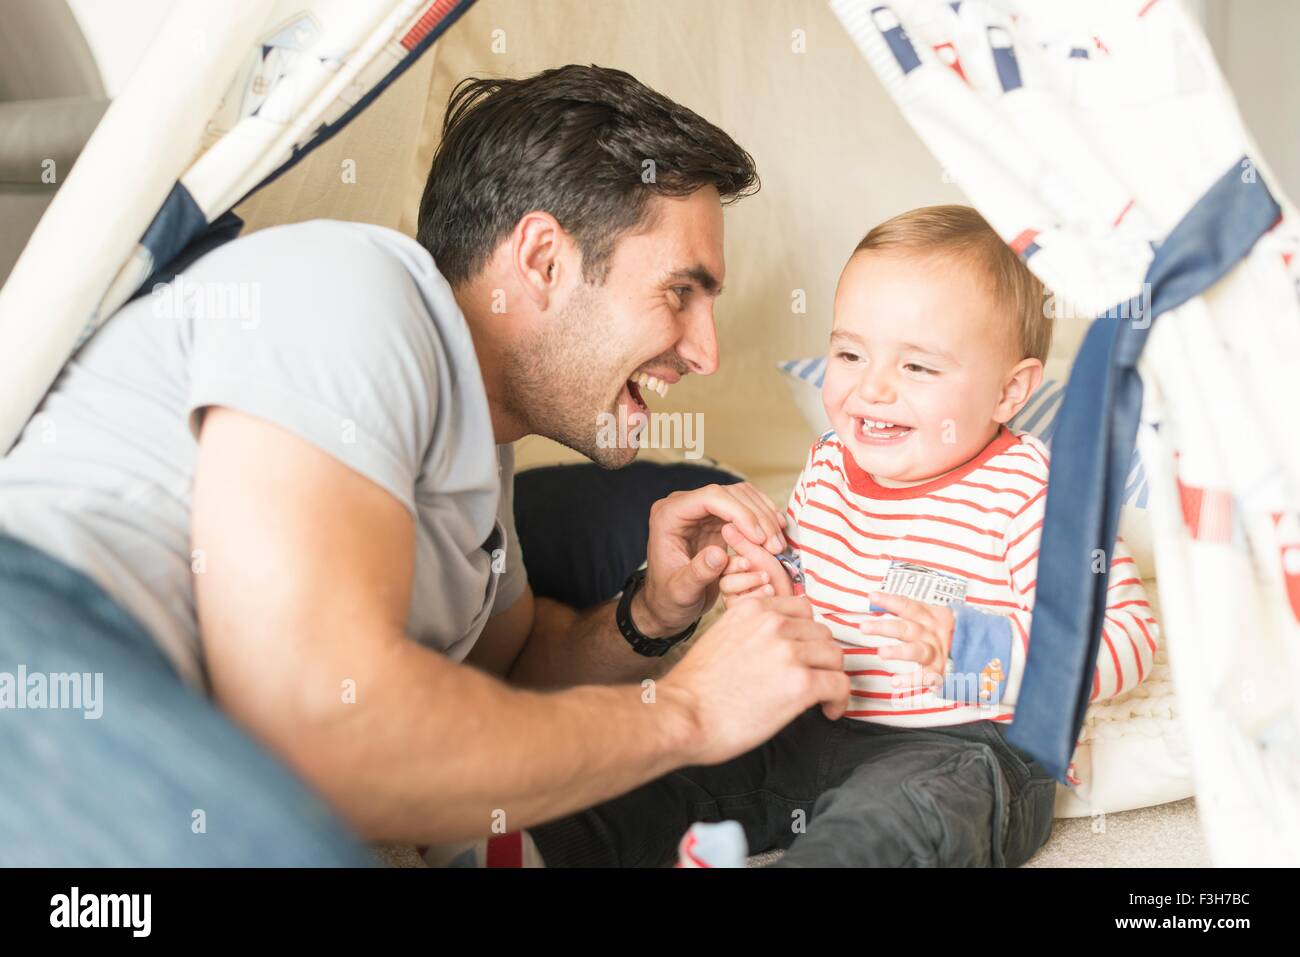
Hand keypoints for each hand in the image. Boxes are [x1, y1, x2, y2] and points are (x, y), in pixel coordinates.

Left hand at [634, 482, 788, 635]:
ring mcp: (702, 509)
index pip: (710, 497)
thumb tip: (719, 554)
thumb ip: (698, 573)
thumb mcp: (681, 592)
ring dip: (765, 517)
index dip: (740, 513)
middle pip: (730, 493)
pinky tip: (776, 536)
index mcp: (668, 515)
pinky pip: (746, 507)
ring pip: (742, 496)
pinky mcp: (717, 518)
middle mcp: (685, 505)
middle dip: (757, 517)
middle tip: (775, 546)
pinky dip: (764, 519)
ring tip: (778, 545)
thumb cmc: (669, 598)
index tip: (759, 539)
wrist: (668, 603)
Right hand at [661, 596, 850, 763]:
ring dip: (831, 676)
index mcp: (753, 609)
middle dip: (820, 657)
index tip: (805, 653)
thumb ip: (750, 632)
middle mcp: (774, 624)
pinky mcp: (801, 683)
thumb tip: (774, 647)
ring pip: (835, 656)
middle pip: (821, 633)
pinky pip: (839, 684)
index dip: (807, 634)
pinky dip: (839, 700)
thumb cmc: (694, 688)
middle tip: (815, 678)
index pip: (802, 609)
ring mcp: (789, 652)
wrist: (683, 715)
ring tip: (823, 697)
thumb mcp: (720, 637)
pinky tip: (828, 711)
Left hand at [859, 592, 954, 691]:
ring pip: (917, 651)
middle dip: (884, 627)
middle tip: (863, 627)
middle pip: (907, 628)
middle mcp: (932, 633)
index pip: (908, 605)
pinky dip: (910, 680)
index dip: (890, 600)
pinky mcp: (940, 671)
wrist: (980, 650)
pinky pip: (924, 677)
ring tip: (881, 653)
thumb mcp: (935, 616)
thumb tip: (877, 601)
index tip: (872, 596)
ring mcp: (937, 652)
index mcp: (930, 617)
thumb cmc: (948, 632)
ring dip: (898, 652)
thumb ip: (910, 611)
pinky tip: (895, 681)